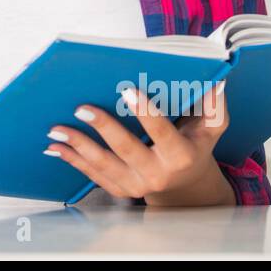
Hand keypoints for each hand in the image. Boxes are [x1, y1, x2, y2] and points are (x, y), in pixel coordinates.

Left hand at [43, 80, 235, 206]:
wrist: (186, 186)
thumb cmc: (195, 146)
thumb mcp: (212, 128)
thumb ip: (215, 106)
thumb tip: (216, 79)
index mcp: (181, 155)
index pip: (162, 133)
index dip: (146, 113)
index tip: (127, 90)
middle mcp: (158, 174)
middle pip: (127, 150)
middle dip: (103, 128)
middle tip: (81, 108)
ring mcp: (137, 186)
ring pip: (103, 166)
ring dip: (78, 146)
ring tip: (56, 128)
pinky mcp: (120, 190)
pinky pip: (92, 175)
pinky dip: (72, 160)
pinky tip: (55, 146)